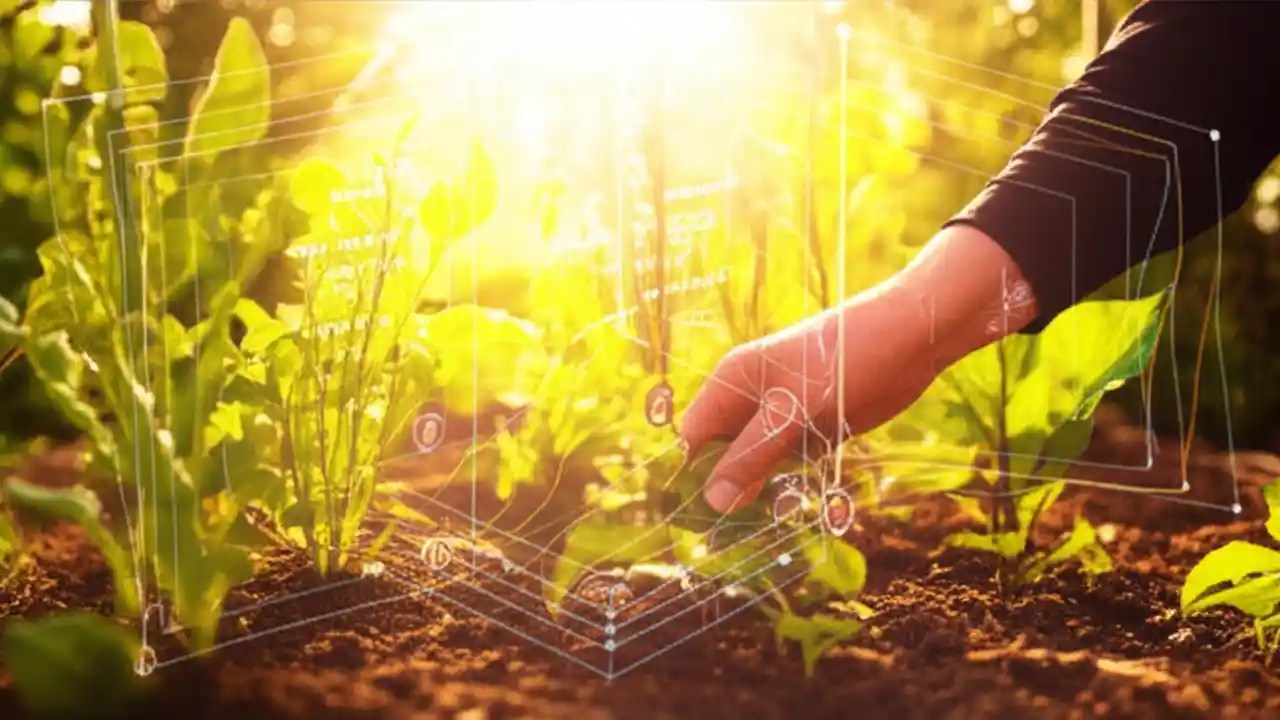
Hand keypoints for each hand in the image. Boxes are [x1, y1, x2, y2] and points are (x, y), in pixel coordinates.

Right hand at [678, 225, 1036, 512]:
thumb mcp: (794, 411)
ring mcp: (780, 414)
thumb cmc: (845, 361)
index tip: (702, 522)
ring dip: (758, 492)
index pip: (694, 437)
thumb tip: (712, 501)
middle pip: (722, 453)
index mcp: (732, 381)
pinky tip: (790, 512)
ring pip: (755, 462)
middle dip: (727, 490)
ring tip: (760, 531)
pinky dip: (787, 486)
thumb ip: (752, 454)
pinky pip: (786, 464)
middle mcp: (749, 398)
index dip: (694, 476)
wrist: (912, 339)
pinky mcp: (810, 428)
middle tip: (732, 538)